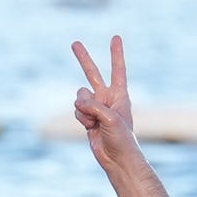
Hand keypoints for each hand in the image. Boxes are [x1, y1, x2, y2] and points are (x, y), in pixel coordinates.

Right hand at [71, 35, 134, 168]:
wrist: (118, 159)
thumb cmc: (121, 138)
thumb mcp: (110, 118)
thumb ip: (93, 105)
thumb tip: (77, 102)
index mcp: (120, 95)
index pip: (118, 70)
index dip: (116, 54)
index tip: (116, 37)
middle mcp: (107, 98)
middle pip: (92, 74)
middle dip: (84, 59)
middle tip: (75, 43)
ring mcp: (96, 107)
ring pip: (79, 97)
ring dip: (83, 109)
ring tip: (94, 122)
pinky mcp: (87, 117)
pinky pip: (76, 110)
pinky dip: (80, 118)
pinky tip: (90, 128)